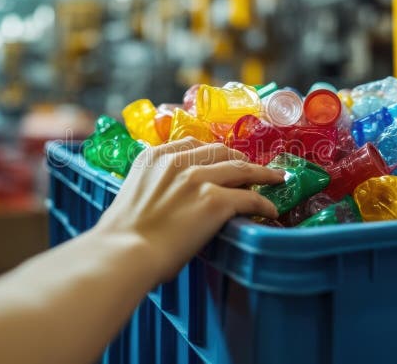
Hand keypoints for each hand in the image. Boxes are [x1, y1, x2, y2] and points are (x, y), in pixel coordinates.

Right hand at [94, 138, 284, 282]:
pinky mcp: (215, 201)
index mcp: (154, 158)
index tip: (220, 157)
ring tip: (275, 179)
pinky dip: (263, 203)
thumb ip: (152, 188)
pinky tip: (271, 209)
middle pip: (219, 151)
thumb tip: (166, 202)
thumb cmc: (121, 237)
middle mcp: (177, 162)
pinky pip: (249, 198)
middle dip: (237, 158)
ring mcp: (198, 179)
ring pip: (240, 168)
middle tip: (250, 168)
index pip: (191, 144)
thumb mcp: (132, 196)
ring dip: (261, 174)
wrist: (124, 252)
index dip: (211, 152)